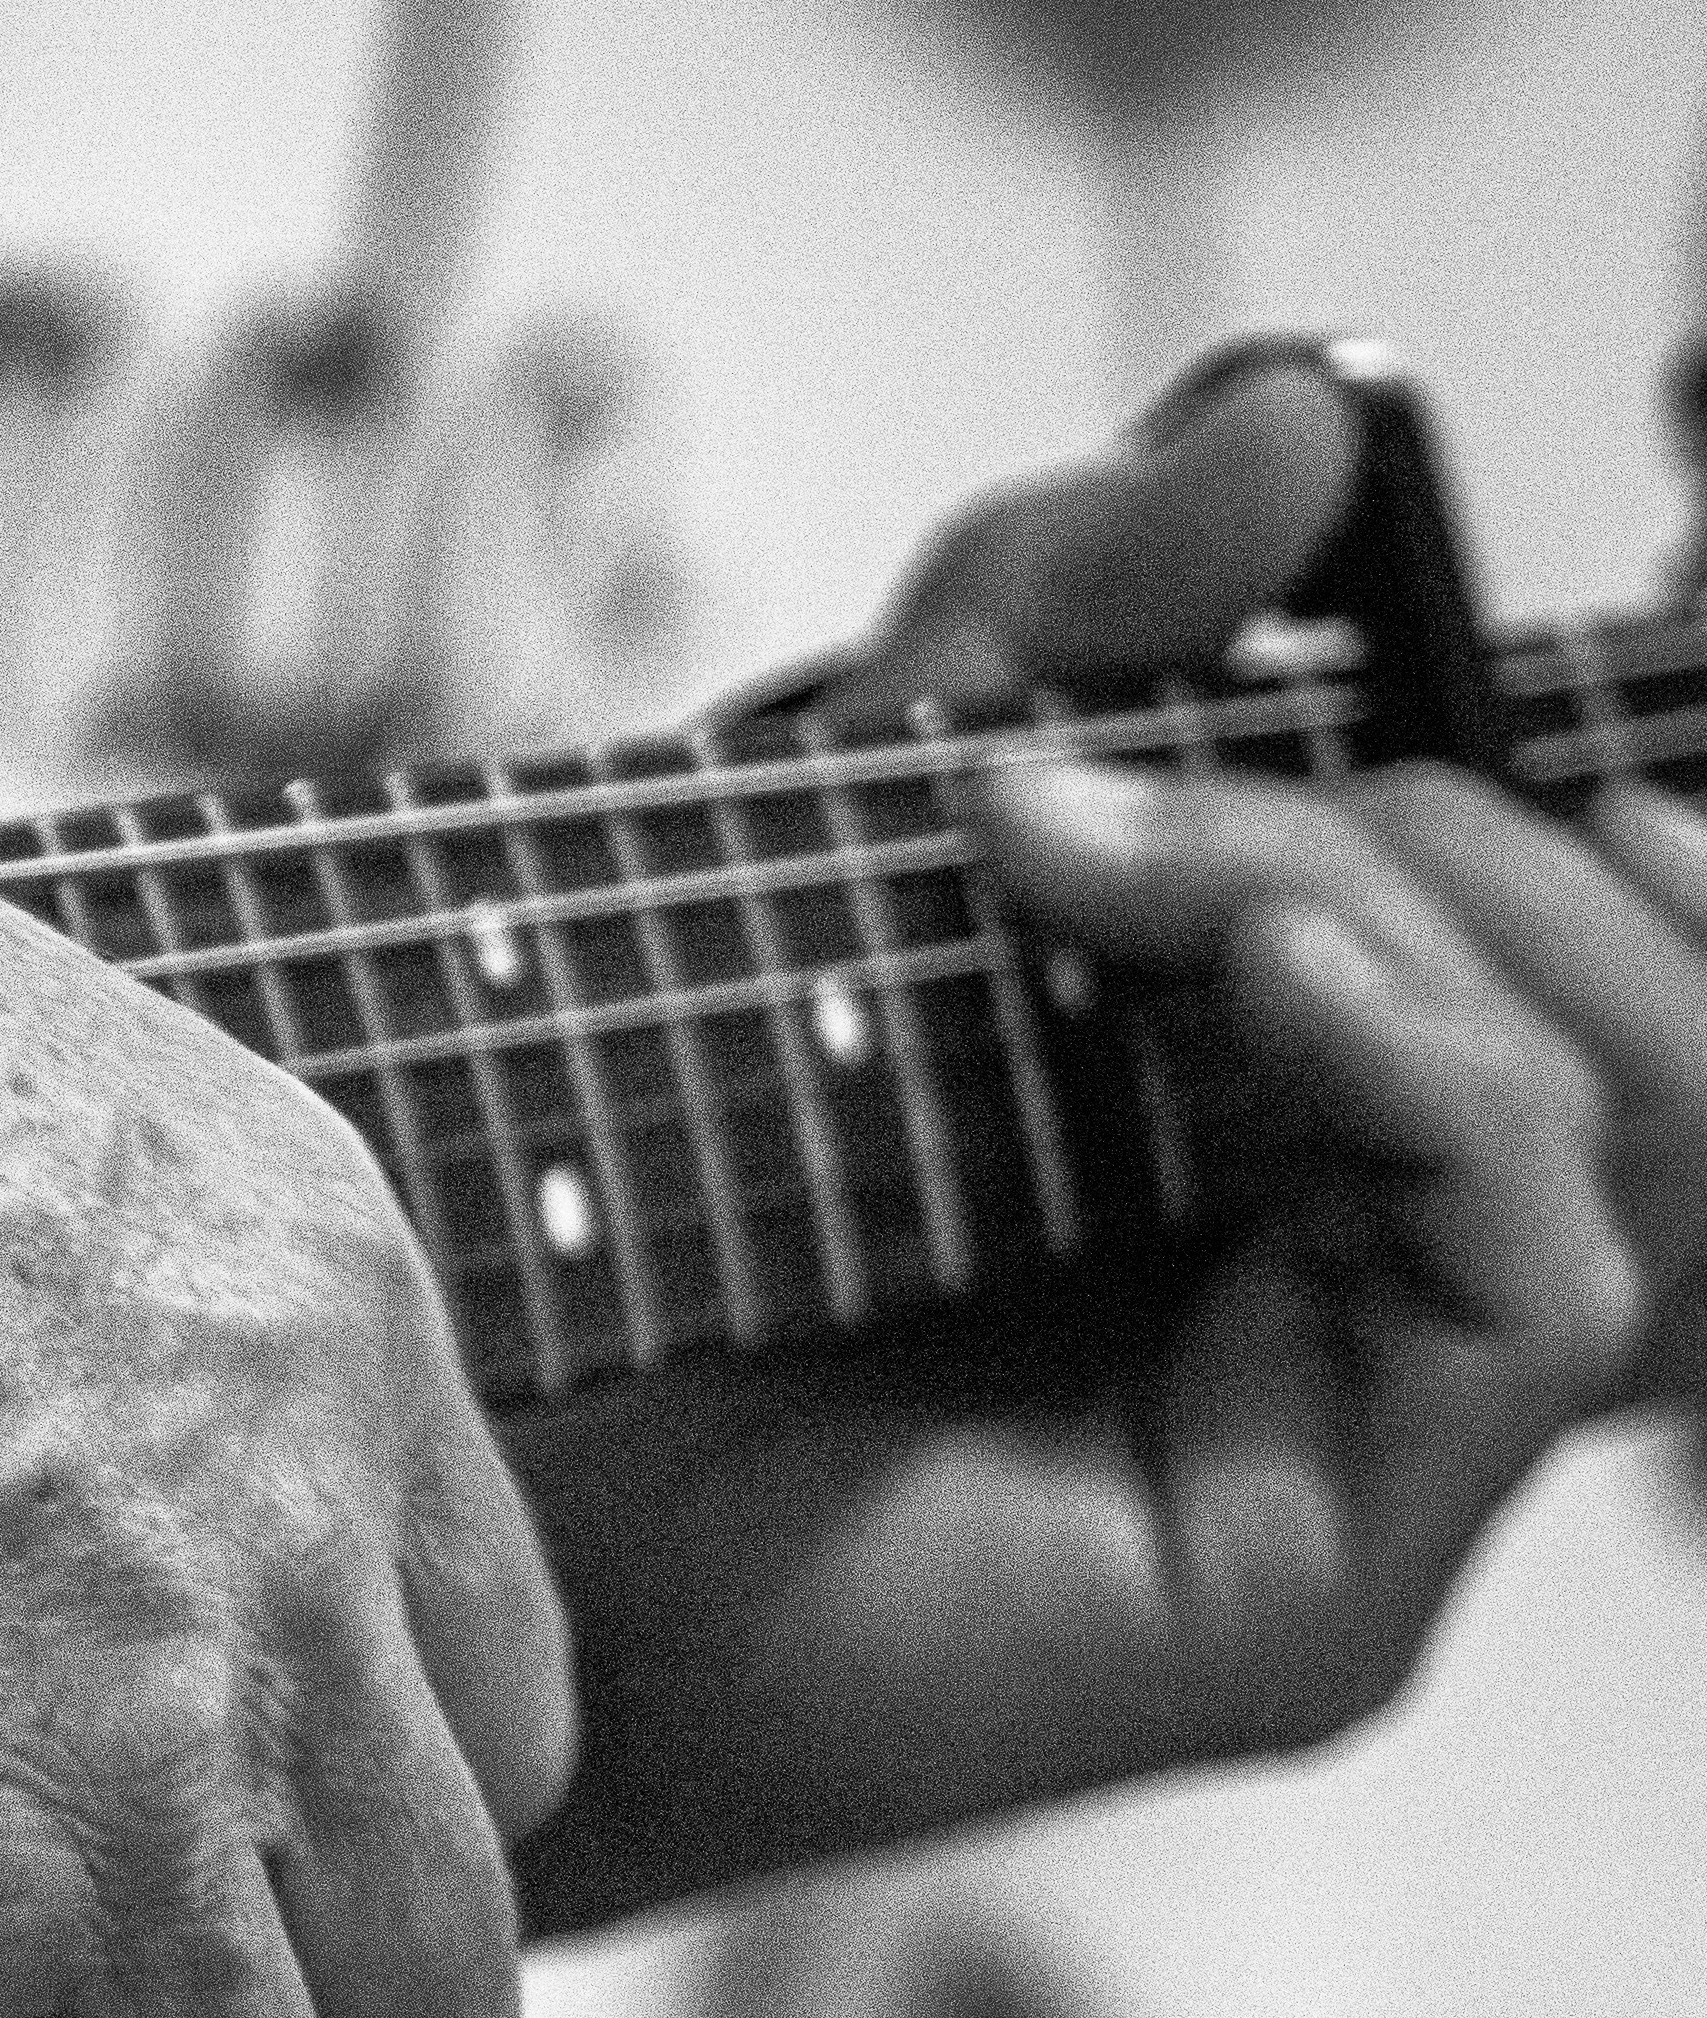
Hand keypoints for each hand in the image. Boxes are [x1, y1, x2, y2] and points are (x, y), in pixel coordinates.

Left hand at [516, 359, 1662, 1922]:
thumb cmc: (616, 1209)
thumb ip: (1064, 615)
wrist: (431, 1495)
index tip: (1447, 581)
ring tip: (1138, 873)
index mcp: (1304, 1121)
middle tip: (1115, 802)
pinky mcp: (1326, 1589)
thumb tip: (1302, 428)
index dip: (1580, 743)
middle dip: (1427, 814)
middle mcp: (1372, 1295)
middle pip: (1631, 985)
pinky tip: (1266, 979)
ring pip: (1628, 1113)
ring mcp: (1368, 1455)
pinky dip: (1433, 1070)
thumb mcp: (845, 815)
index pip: (1584, 903)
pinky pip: (1538, 1276)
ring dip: (1420, 911)